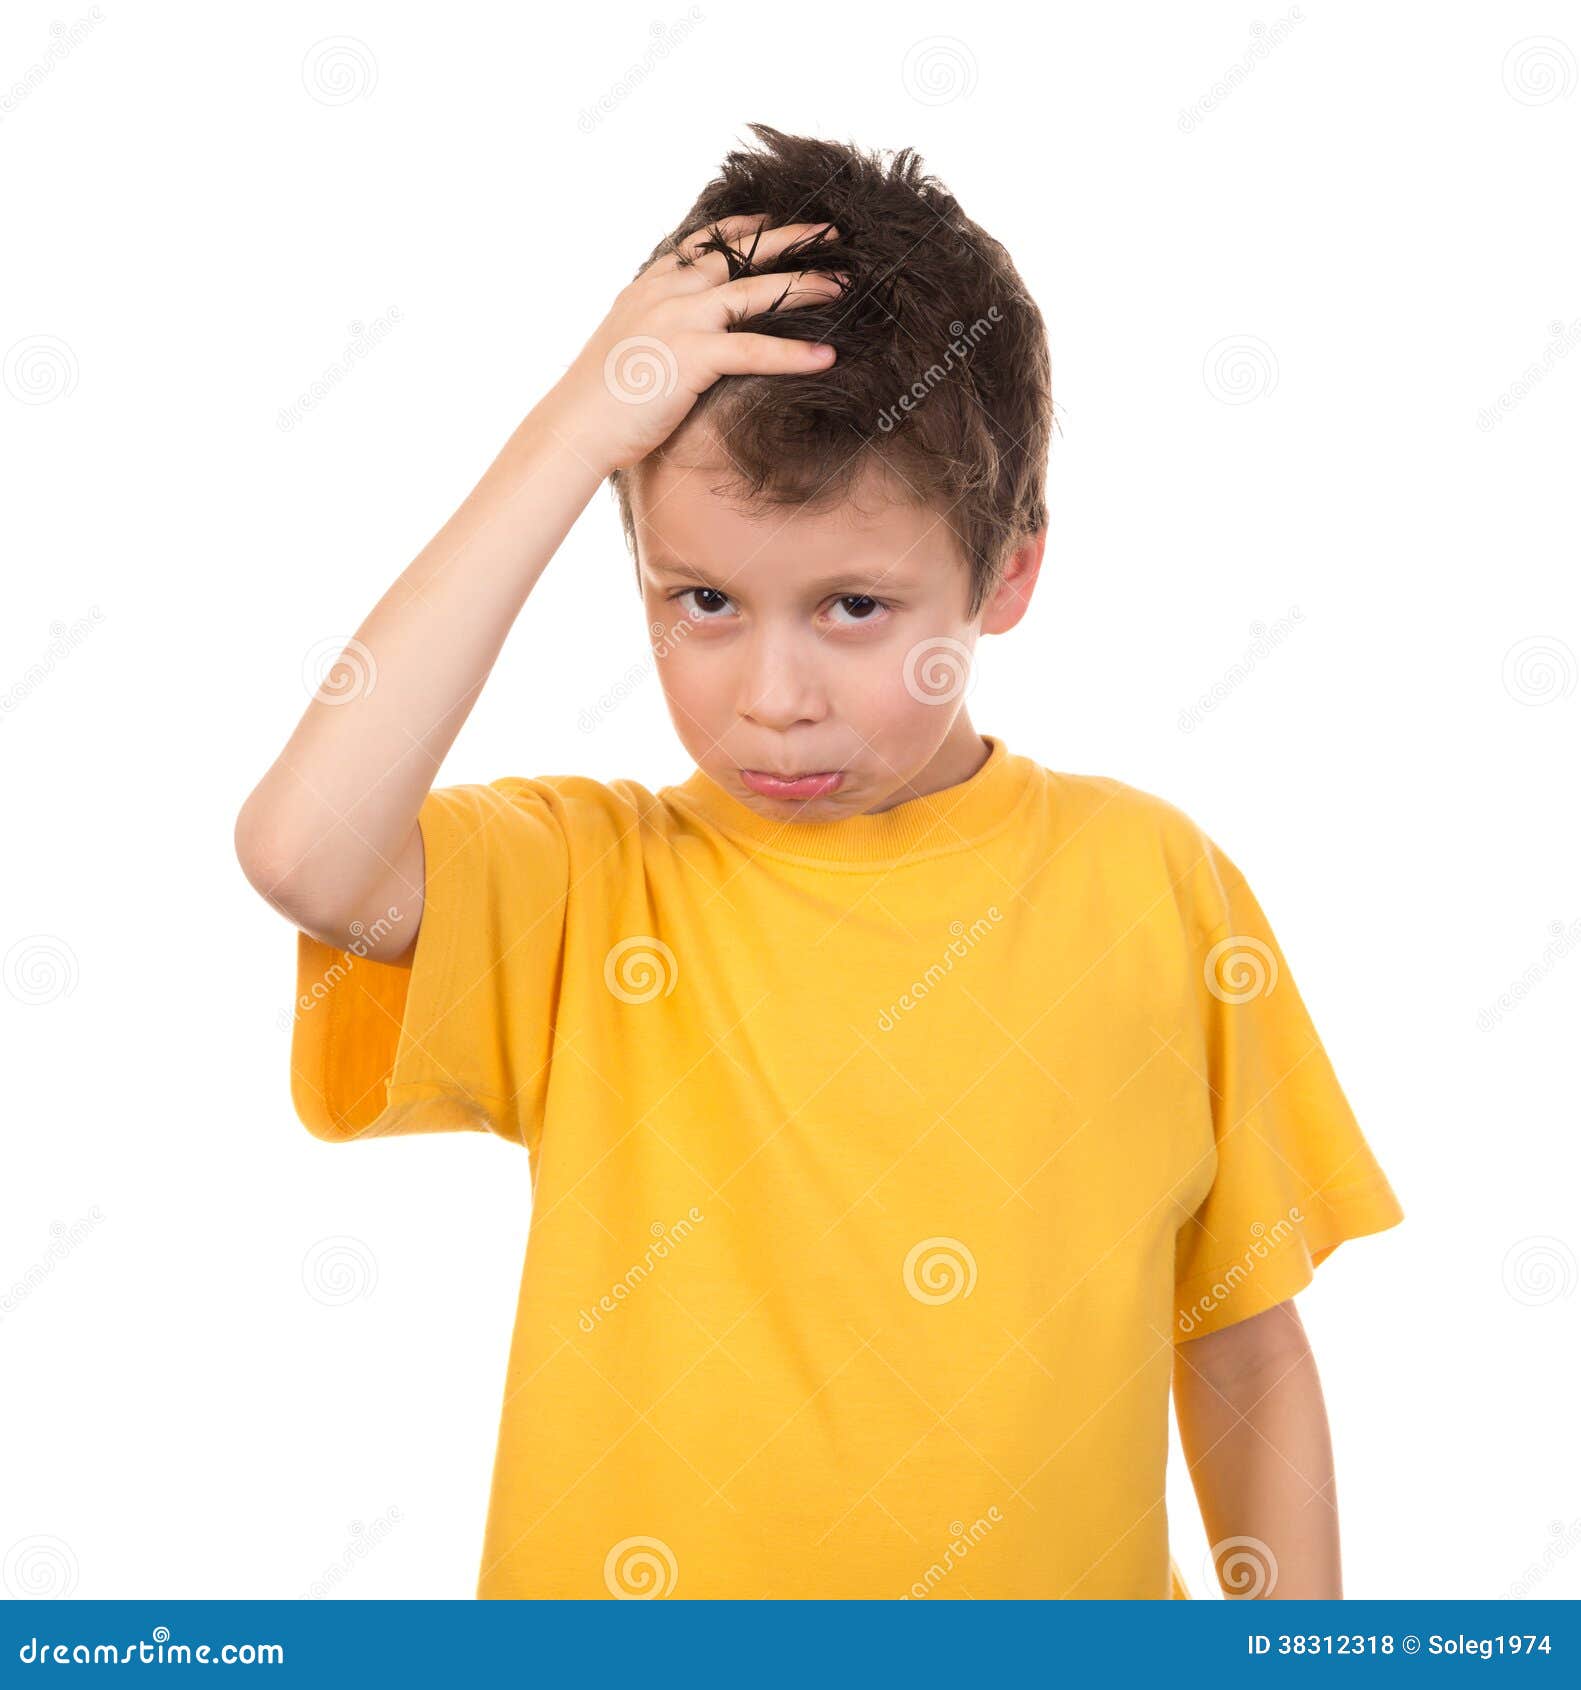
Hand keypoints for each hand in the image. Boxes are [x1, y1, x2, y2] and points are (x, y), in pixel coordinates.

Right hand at [538, 215, 844, 474]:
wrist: (575, 425)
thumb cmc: (601, 397)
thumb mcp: (627, 341)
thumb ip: (657, 322)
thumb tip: (680, 332)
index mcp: (652, 284)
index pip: (706, 242)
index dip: (747, 227)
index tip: (778, 217)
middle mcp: (669, 291)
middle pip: (741, 254)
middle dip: (791, 241)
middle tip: (832, 233)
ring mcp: (681, 320)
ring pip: (756, 292)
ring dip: (806, 287)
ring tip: (845, 285)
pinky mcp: (692, 357)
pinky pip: (754, 349)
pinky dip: (793, 353)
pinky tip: (826, 357)